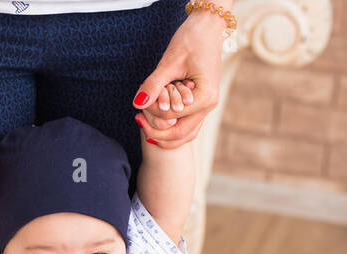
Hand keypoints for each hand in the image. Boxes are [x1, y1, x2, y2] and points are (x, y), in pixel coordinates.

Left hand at [132, 13, 224, 147]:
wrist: (208, 27)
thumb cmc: (191, 40)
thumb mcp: (169, 62)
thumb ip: (154, 85)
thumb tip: (137, 104)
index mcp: (205, 97)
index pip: (171, 117)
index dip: (152, 114)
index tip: (138, 107)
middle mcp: (209, 106)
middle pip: (180, 134)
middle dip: (157, 132)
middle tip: (137, 121)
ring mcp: (207, 106)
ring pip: (186, 133)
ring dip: (165, 134)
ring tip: (145, 125)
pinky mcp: (202, 102)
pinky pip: (188, 123)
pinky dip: (172, 125)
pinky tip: (156, 119)